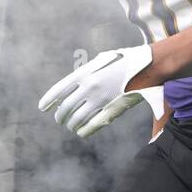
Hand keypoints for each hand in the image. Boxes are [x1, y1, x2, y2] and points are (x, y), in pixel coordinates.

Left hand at [38, 45, 165, 137]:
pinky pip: (93, 124)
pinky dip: (84, 130)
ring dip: (71, 124)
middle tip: (59, 119)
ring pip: (78, 118)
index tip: (43, 107)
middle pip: (67, 107)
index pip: (60, 89)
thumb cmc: (126, 60)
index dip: (49, 99)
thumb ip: (87, 71)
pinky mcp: (112, 109)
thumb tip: (75, 83)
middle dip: (60, 116)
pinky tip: (80, 132)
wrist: (148, 66)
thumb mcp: (102, 59)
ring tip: (70, 126)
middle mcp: (90, 86)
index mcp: (86, 72)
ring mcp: (101, 99)